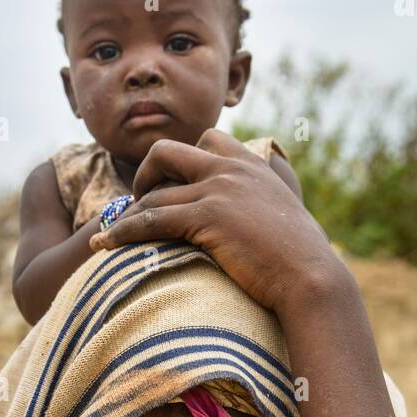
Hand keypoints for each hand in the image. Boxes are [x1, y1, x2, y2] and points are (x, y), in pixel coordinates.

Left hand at [89, 129, 348, 316]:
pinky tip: (105, 245)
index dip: (182, 161)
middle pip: (168, 152)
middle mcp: (231, 169)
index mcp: (252, 166)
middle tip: (137, 203)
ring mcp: (218, 189)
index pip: (208, 140)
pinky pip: (150, 219)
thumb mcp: (286, 224)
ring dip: (127, 213)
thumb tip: (266, 231)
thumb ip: (268, 212)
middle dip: (144, 175)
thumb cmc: (303, 263)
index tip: (170, 185)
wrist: (311, 276)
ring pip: (153, 192)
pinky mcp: (207, 216)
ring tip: (109, 233)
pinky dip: (122, 232)